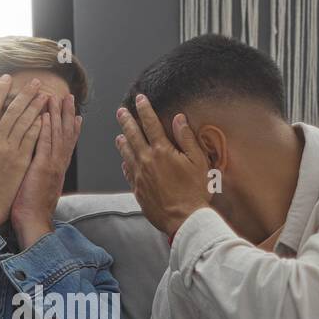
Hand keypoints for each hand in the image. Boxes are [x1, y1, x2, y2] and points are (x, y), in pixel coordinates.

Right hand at [0, 74, 47, 223]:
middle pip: (12, 111)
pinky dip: (39, 127)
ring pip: (25, 123)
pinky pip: (32, 140)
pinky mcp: (21, 162)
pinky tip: (47, 117)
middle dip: (24, 94)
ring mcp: (10, 151)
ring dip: (36, 107)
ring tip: (45, 95)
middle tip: (35, 82)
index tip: (6, 80)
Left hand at [9, 93, 82, 248]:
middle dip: (67, 114)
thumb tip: (37, 168)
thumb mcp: (38, 188)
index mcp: (57, 170)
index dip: (70, 127)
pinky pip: (45, 144)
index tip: (74, 114)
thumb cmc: (31, 211)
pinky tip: (45, 115)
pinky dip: (46, 128)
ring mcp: (52, 166)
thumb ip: (40, 174)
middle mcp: (58, 165)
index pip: (66, 144)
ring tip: (58, 97)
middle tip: (68, 96)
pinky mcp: (42, 168)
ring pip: (57, 135)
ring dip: (57, 114)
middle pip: (66, 134)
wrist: (34, 223)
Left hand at [115, 94, 211, 237]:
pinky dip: (125, 163)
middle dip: (126, 121)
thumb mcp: (198, 161)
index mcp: (162, 151)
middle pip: (133, 135)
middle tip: (121, 111)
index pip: (150, 124)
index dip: (145, 109)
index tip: (140, 99)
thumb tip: (178, 119)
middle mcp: (147, 160)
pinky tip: (124, 160)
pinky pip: (128, 172)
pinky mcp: (138, 189)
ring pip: (126, 153)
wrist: (183, 219)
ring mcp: (140, 176)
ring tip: (119, 134)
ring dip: (122, 141)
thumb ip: (186, 138)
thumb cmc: (195, 191)